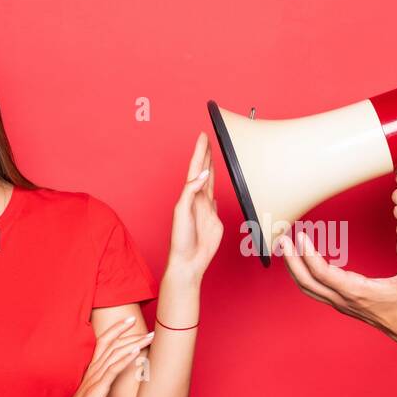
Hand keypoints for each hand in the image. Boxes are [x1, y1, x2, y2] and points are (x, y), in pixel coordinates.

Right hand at [51, 317, 154, 396]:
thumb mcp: (93, 392)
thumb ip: (102, 382)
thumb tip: (114, 377)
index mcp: (91, 369)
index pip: (104, 342)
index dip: (116, 329)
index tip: (131, 320)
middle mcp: (93, 369)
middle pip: (111, 344)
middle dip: (129, 333)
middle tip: (148, 326)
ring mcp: (95, 378)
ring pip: (115, 354)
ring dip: (134, 343)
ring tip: (149, 337)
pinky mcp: (98, 389)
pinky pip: (113, 370)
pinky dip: (125, 359)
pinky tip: (136, 352)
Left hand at [166, 130, 223, 280]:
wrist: (189, 260)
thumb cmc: (181, 239)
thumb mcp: (182, 211)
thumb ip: (192, 191)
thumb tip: (204, 175)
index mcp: (189, 195)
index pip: (196, 168)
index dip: (200, 152)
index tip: (203, 136)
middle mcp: (197, 199)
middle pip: (203, 172)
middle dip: (206, 156)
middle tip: (209, 140)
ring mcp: (206, 209)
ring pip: (210, 184)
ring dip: (211, 169)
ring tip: (213, 156)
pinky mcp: (214, 219)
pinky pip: (215, 200)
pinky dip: (215, 190)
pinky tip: (214, 186)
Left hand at [275, 225, 396, 347]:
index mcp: (357, 292)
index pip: (323, 273)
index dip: (308, 255)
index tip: (301, 237)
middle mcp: (343, 299)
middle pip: (307, 282)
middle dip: (292, 261)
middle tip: (283, 240)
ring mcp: (340, 303)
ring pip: (308, 288)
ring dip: (294, 269)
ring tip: (287, 249)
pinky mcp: (341, 303)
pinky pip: (315, 291)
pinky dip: (303, 277)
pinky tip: (301, 263)